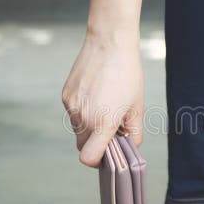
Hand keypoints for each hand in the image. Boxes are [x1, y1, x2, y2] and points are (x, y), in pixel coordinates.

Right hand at [62, 0, 146, 166]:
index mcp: (103, 122)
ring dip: (89, 126)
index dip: (97, 161)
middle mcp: (83, 116)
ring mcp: (71, 105)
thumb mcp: (137, 106)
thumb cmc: (128, 74)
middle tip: (110, 129)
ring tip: (105, 106)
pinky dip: (82, 111)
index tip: (107, 153)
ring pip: (77, 129)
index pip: (88, 158)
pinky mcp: (65, 95)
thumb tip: (130, 147)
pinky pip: (72, 113)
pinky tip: (96, 94)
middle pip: (83, 146)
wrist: (110, 43)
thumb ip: (134, 133)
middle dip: (95, 143)